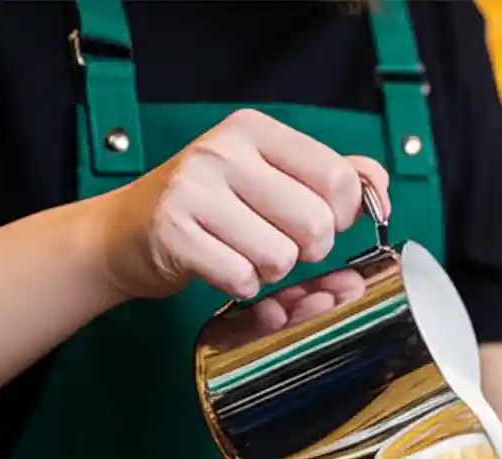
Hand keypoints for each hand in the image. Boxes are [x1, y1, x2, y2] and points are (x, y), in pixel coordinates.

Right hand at [101, 108, 390, 300]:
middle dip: (310, 249)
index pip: (338, 178)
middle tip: (283, 244)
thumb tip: (379, 186)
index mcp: (254, 130)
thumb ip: (330, 173)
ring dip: (272, 270)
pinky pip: (242, 278)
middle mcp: (222, 151)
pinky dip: (241, 285)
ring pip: (282, 257)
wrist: (122, 232)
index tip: (323, 221)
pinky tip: (221, 266)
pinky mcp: (172, 233)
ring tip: (244, 252)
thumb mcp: (268, 173)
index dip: (343, 214)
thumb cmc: (210, 205)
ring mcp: (192, 190)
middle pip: (316, 223)